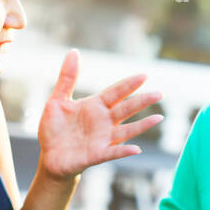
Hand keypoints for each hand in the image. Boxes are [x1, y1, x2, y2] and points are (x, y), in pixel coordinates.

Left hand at [37, 50, 162, 179]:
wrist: (49, 157)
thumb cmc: (54, 129)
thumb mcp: (57, 101)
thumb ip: (67, 78)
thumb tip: (74, 51)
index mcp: (95, 106)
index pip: (116, 92)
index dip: (129, 85)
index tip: (144, 75)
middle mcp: (103, 122)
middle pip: (126, 109)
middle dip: (142, 101)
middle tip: (159, 93)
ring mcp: (103, 139)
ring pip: (126, 130)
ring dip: (142, 125)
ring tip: (158, 118)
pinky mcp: (97, 155)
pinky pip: (113, 152)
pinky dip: (124, 151)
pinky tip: (136, 149)